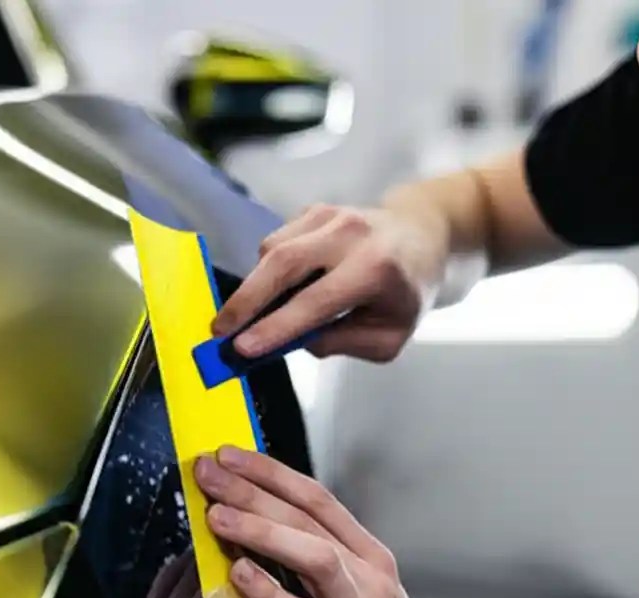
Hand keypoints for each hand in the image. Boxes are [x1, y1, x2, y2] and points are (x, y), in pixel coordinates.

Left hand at [194, 447, 458, 597]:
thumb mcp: (358, 593)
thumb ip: (317, 558)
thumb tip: (259, 521)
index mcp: (369, 557)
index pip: (316, 499)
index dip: (270, 472)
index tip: (230, 454)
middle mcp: (368, 578)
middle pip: (307, 519)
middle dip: (253, 489)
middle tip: (208, 471)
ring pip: (314, 557)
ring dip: (262, 531)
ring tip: (217, 516)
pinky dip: (270, 593)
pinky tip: (239, 574)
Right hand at [212, 204, 439, 361]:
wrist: (420, 234)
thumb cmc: (405, 293)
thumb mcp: (388, 337)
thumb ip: (340, 343)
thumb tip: (288, 341)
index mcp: (376, 269)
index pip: (315, 301)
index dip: (275, 326)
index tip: (241, 348)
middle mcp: (351, 233)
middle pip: (282, 263)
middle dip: (245, 301)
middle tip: (218, 330)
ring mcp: (330, 215)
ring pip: (272, 251)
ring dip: (255, 287)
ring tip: (251, 315)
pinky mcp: (314, 209)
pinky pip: (276, 242)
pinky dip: (267, 270)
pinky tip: (279, 288)